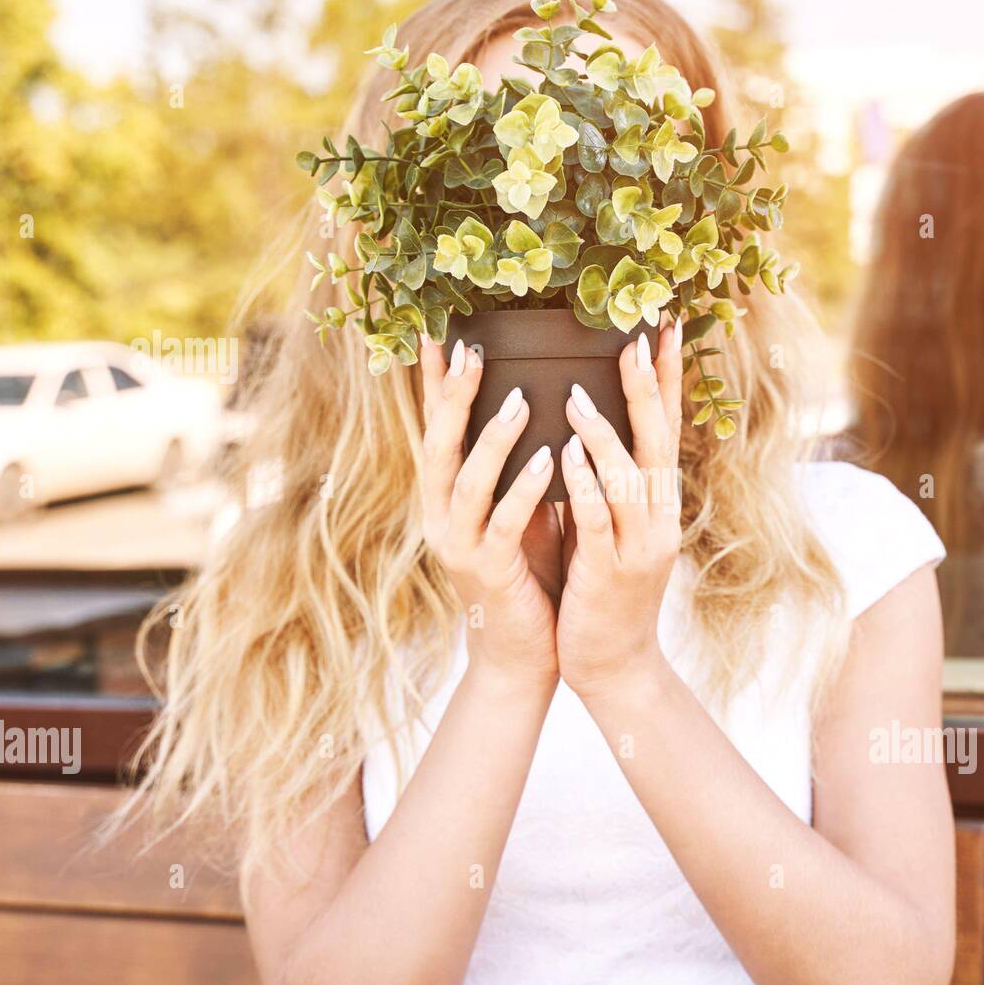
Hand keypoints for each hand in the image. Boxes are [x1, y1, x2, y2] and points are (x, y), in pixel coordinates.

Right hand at [420, 337, 560, 688]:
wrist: (520, 655)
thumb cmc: (526, 577)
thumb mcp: (518, 514)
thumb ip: (518, 469)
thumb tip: (542, 404)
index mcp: (447, 498)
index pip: (436, 427)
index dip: (434, 381)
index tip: (440, 328)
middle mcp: (441, 516)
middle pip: (437, 443)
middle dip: (452, 394)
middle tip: (472, 347)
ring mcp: (458, 545)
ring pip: (467, 478)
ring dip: (493, 435)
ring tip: (519, 395)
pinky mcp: (486, 571)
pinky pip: (504, 521)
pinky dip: (525, 487)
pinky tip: (549, 458)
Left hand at [556, 319, 683, 697]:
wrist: (615, 667)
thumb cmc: (602, 591)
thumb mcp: (610, 529)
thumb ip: (603, 480)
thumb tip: (580, 422)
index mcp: (657, 503)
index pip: (665, 427)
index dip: (667, 377)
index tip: (662, 325)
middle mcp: (659, 517)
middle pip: (658, 440)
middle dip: (647, 386)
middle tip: (636, 334)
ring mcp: (640, 546)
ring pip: (628, 478)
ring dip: (604, 432)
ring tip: (574, 390)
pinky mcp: (612, 573)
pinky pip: (599, 521)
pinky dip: (584, 485)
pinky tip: (564, 454)